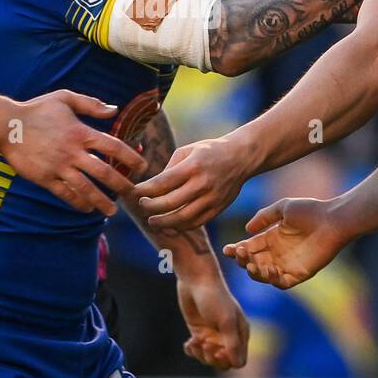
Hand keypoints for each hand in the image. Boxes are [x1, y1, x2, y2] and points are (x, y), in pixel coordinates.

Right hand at [3, 90, 146, 215]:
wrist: (6, 126)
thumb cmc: (36, 109)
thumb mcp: (64, 98)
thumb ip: (91, 104)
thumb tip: (115, 109)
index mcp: (81, 132)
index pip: (113, 147)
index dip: (131, 157)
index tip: (142, 166)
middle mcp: (72, 152)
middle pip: (104, 172)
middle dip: (122, 185)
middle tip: (132, 193)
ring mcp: (59, 167)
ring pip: (86, 189)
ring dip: (101, 202)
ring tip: (112, 211)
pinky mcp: (45, 178)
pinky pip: (65, 194)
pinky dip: (78, 203)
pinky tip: (87, 209)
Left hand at [134, 137, 250, 232]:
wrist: (241, 157)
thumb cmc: (209, 151)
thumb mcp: (187, 151)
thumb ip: (169, 169)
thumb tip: (151, 187)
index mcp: (193, 166)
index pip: (162, 182)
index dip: (145, 190)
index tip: (135, 192)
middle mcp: (203, 183)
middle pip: (170, 203)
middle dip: (151, 207)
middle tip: (142, 206)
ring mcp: (212, 198)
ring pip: (183, 218)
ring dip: (163, 222)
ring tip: (152, 220)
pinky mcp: (218, 208)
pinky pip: (196, 222)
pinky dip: (180, 226)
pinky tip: (170, 224)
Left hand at [176, 273, 248, 369]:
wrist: (196, 279)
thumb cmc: (214, 297)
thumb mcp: (225, 321)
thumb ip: (232, 343)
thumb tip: (238, 366)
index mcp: (240, 333)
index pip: (239, 360)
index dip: (228, 361)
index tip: (218, 349)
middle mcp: (228, 336)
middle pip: (223, 363)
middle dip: (212, 358)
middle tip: (204, 343)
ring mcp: (213, 334)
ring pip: (208, 358)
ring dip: (200, 354)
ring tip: (194, 342)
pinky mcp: (199, 331)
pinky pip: (197, 350)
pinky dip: (191, 350)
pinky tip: (188, 343)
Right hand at [223, 197, 347, 288]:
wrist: (333, 220)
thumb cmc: (311, 210)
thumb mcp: (283, 208)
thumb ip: (264, 217)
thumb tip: (246, 230)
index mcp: (272, 238)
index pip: (249, 247)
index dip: (236, 250)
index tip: (226, 249)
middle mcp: (277, 253)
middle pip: (252, 262)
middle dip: (242, 260)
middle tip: (239, 254)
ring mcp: (288, 265)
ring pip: (263, 275)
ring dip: (254, 272)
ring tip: (251, 264)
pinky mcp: (300, 274)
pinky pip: (281, 283)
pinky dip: (272, 279)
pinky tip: (270, 269)